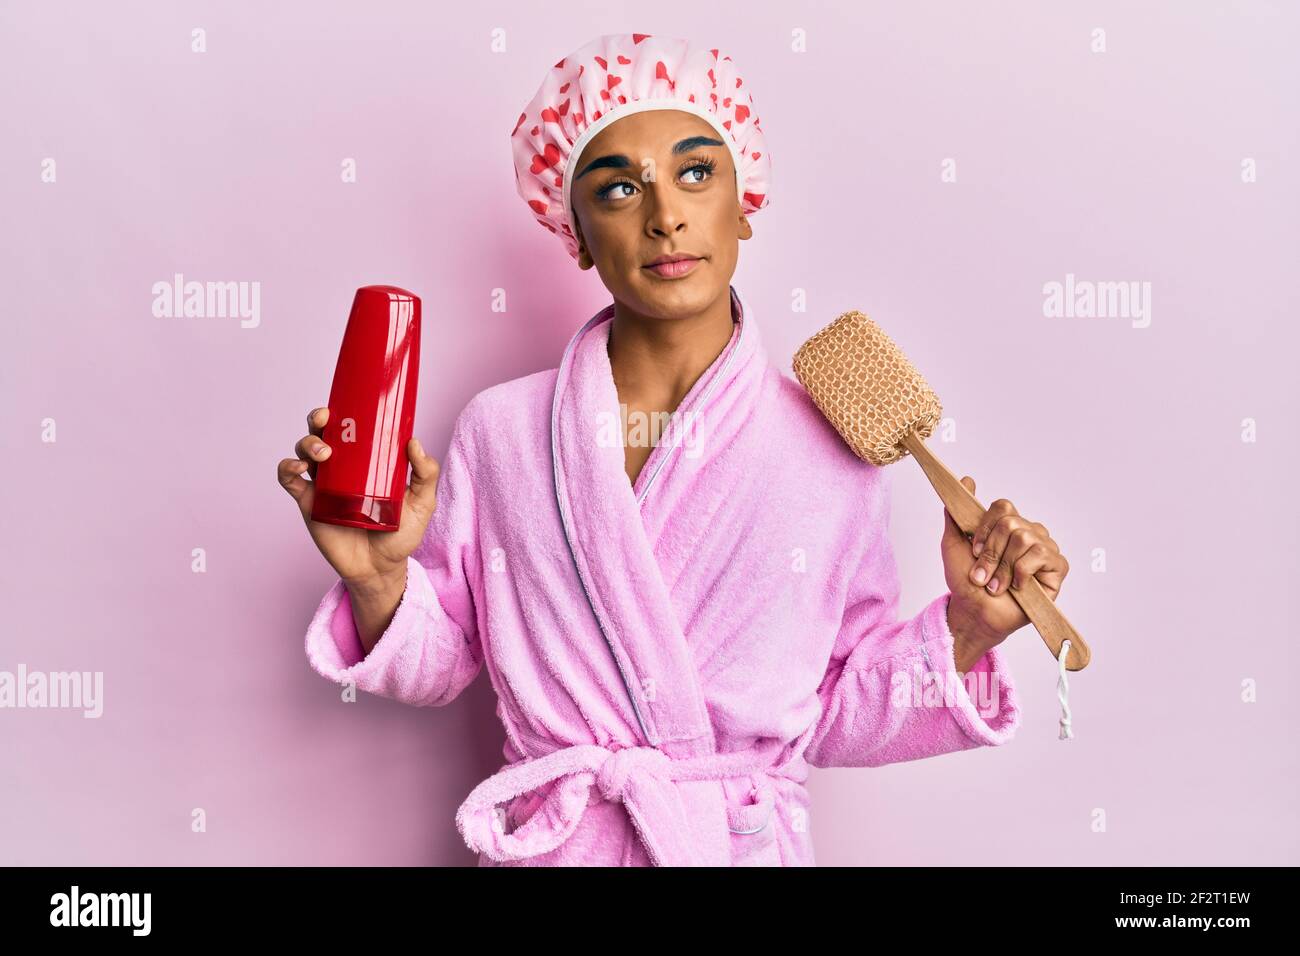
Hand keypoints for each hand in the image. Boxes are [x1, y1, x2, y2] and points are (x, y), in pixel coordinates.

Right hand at [276, 406, 440, 589]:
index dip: (346, 409)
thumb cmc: (402, 533)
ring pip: (303, 450)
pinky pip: (288, 479)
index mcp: (368, 459)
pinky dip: (287, 468)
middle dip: (318, 418)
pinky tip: (299, 468)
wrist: (381, 569)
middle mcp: (342, 466)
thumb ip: (425, 474)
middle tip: (326, 419)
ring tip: (323, 453)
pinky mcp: (308, 502)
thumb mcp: (423, 502)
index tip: (348, 402)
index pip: (352, 426)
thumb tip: (413, 442)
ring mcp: (323, 483)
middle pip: (322, 431)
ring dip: (307, 442)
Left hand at [939, 476, 1068, 648]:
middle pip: (1012, 523)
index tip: (973, 550)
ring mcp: (1044, 549)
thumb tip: (966, 480)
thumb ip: (957, 512)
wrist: (975, 611)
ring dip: (1003, 566)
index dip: (986, 528)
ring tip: (996, 585)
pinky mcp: (1057, 568)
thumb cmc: (966, 580)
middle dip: (991, 553)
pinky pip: (1041, 556)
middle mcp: (1029, 533)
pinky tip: (1016, 587)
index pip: (1003, 507)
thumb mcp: (953, 542)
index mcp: (1008, 525)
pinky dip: (1021, 573)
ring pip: (1025, 538)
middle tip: (982, 574)